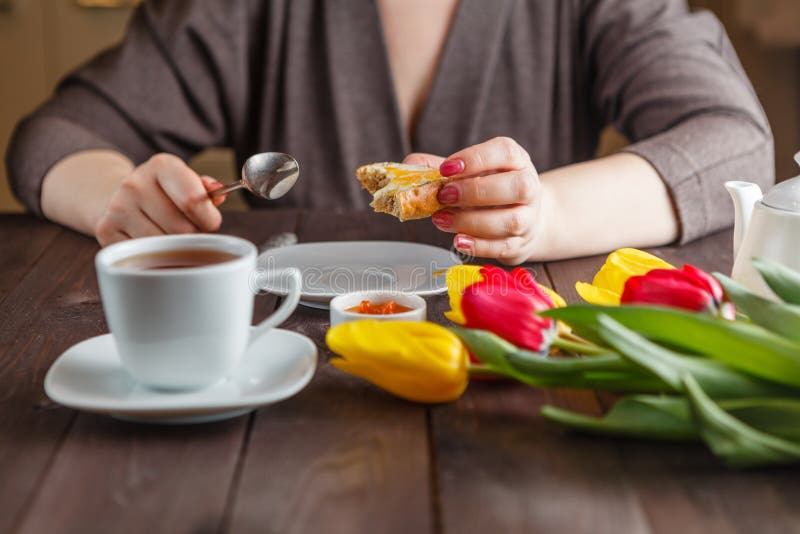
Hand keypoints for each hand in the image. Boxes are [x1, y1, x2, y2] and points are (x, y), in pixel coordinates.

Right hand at [94, 153, 224, 245]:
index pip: (194, 201)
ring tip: (171, 237)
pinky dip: (154, 256)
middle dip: (194, 236)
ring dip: (175, 249)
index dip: (209, 219)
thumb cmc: (165, 194)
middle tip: (190, 232)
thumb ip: (207, 189)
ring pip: (164, 246)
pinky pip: (144, 256)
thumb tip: (218, 192)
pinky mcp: (105, 231)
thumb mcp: (186, 182)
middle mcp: (135, 183)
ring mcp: (117, 207)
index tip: (209, 222)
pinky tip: (152, 244)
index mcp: (162, 165)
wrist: (119, 197)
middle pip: (182, 229)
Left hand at [409, 137, 545, 264]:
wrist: (521, 216)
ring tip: (441, 220)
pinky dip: (479, 246)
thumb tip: (408, 166)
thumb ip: (437, 167)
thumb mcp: (466, 172)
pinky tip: (458, 241)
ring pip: (510, 221)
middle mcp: (529, 186)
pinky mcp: (521, 243)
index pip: (504, 152)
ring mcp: (529, 217)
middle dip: (475, 192)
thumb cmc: (488, 190)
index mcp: (515, 160)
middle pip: (516, 187)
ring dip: (472, 221)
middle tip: (444, 196)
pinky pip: (504, 247)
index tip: (445, 169)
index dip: (475, 159)